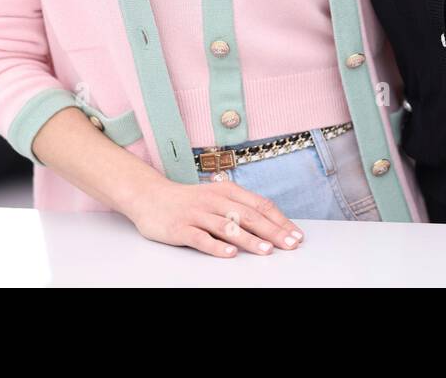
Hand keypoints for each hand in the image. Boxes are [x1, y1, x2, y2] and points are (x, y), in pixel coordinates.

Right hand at [125, 177, 304, 257]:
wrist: (149, 196)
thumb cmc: (188, 200)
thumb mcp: (216, 196)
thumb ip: (239, 207)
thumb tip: (270, 223)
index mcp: (227, 191)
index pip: (260, 205)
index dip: (279, 220)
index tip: (295, 234)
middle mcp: (214, 200)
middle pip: (248, 216)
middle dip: (272, 231)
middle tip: (290, 244)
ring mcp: (197, 214)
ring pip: (227, 226)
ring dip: (249, 239)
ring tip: (266, 250)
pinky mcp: (180, 228)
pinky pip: (201, 238)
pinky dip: (216, 246)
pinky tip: (229, 253)